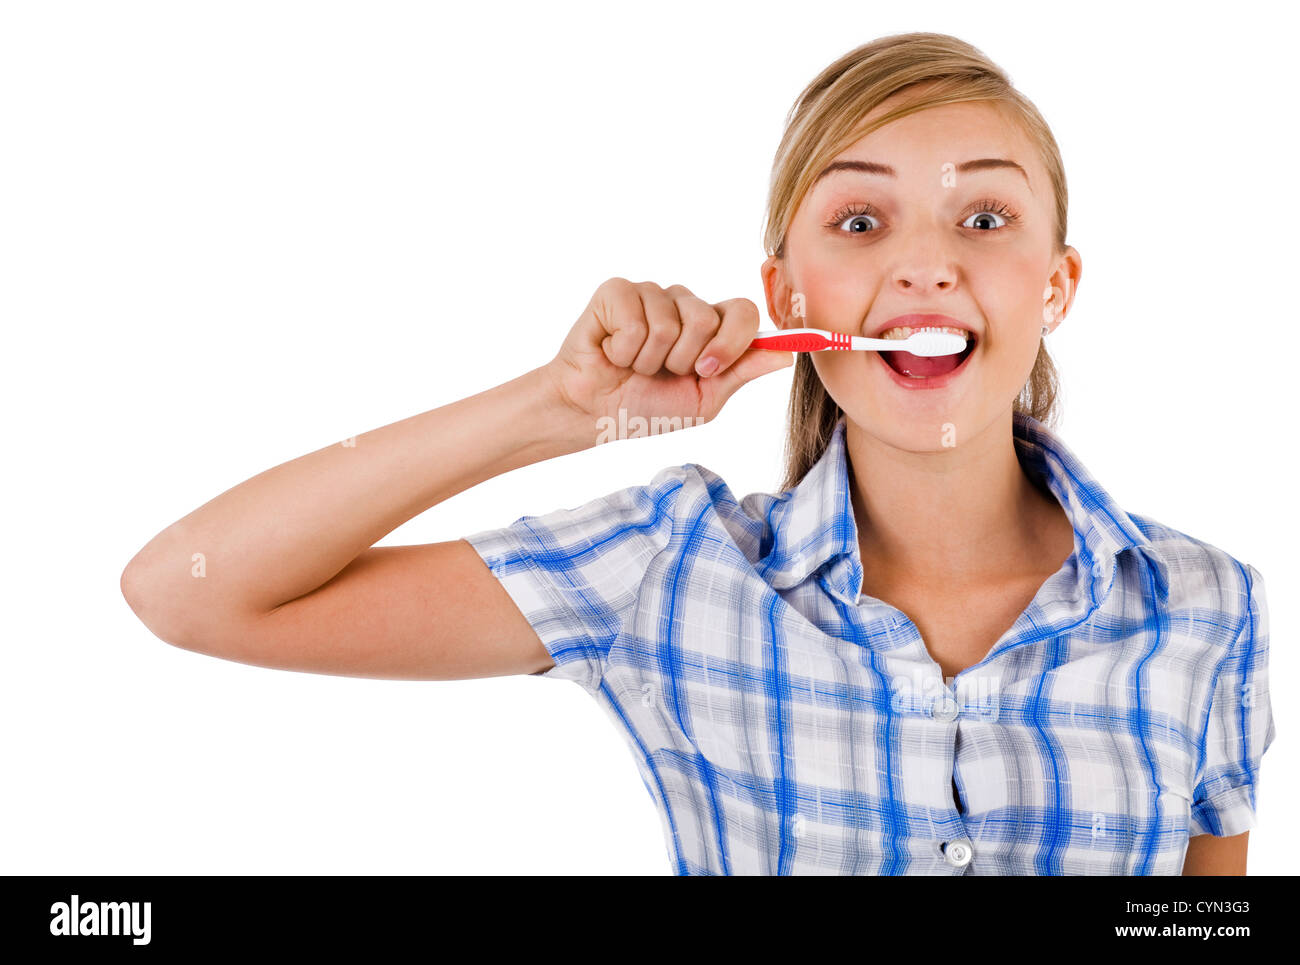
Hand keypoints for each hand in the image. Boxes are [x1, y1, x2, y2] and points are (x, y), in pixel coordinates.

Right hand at [541, 278, 793, 441]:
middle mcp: (683, 303)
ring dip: (648, 360)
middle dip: (682, 360)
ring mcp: (650, 294)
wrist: (595, 413)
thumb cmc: (647, 407)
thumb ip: (742, 371)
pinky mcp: (617, 292)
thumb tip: (787, 354)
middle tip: (660, 372)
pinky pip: (634, 319)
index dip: (730, 341)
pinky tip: (613, 352)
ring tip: (633, 365)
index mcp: (710, 326)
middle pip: (705, 318)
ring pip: (668, 322)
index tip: (707, 369)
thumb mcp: (704, 399)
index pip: (742, 311)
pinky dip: (623, 350)